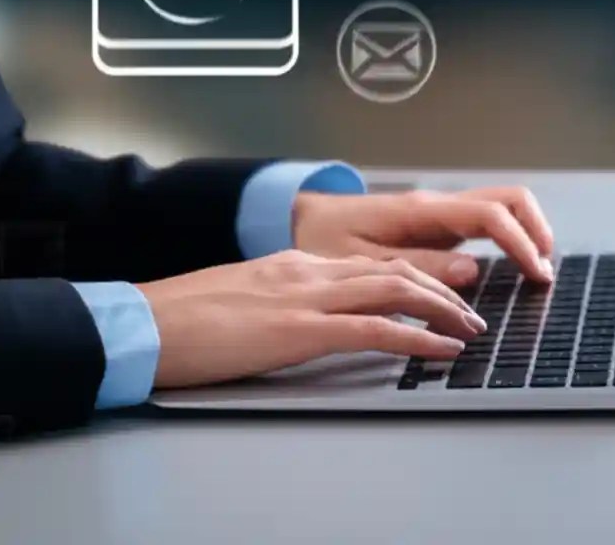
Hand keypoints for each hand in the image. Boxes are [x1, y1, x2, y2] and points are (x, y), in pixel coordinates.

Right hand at [136, 250, 487, 388]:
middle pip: (394, 270)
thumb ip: (280, 301)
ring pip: (395, 290)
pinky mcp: (299, 329)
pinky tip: (442, 349)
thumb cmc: (182, 318)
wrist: (145, 322)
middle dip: (441, 290)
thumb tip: (305, 320)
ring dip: (441, 309)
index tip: (439, 294)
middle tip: (470, 312)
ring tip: (469, 328)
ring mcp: (305, 298)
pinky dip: (418, 338)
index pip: (370, 263)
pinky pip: (374, 330)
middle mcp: (307, 271)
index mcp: (293, 264)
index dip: (413, 277)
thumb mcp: (241, 299)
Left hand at [292, 186, 554, 285]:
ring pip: (502, 206)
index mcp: (421, 211)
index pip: (489, 214)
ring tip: (535, 271)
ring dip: (526, 233)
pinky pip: (486, 224)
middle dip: (536, 229)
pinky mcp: (440, 226)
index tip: (537, 273)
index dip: (520, 242)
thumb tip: (472, 271)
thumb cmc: (326, 240)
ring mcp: (442, 214)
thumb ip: (418, 268)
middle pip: (508, 198)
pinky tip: (512, 268)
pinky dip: (509, 240)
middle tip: (544, 271)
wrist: (305, 220)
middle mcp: (438, 206)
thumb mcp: (363, 264)